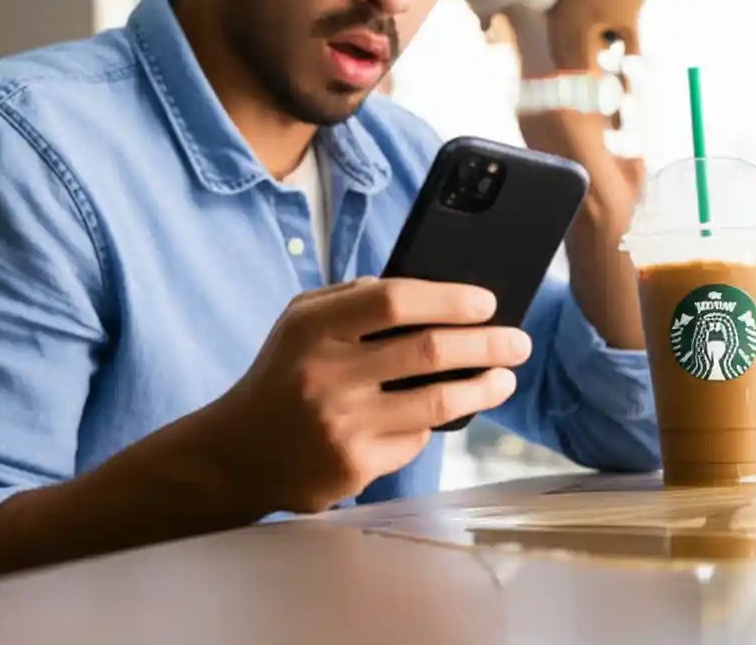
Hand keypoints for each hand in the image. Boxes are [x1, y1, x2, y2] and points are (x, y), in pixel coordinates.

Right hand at [213, 277, 531, 513]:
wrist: (235, 454)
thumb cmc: (283, 376)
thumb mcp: (299, 323)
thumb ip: (353, 298)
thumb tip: (427, 290)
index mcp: (313, 328)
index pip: (394, 300)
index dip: (449, 298)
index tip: (486, 302)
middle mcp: (325, 374)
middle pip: (428, 351)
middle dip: (487, 343)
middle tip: (520, 341)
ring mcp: (341, 424)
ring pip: (437, 403)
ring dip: (484, 388)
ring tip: (505, 378)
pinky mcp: (353, 466)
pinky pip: (415, 440)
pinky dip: (432, 425)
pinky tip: (439, 416)